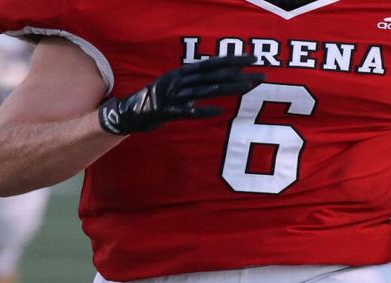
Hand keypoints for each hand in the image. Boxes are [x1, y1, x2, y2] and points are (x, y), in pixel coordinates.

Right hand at [99, 55, 264, 135]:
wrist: (129, 114)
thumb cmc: (158, 103)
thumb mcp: (179, 89)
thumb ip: (198, 84)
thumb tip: (222, 81)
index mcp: (183, 73)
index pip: (213, 64)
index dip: (233, 60)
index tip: (254, 59)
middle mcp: (179, 81)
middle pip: (213, 76)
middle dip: (238, 75)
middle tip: (261, 76)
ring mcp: (172, 96)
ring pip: (203, 90)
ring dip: (226, 88)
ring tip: (246, 87)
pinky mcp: (166, 112)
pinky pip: (186, 112)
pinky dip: (201, 110)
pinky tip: (217, 111)